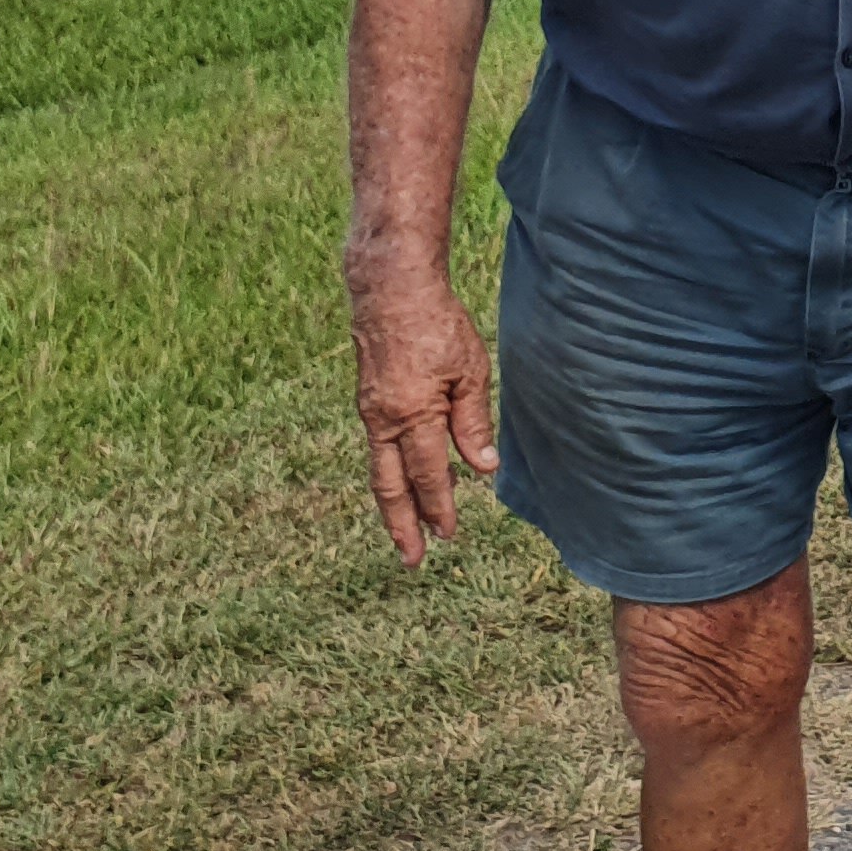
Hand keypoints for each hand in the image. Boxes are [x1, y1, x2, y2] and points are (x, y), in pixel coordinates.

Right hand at [350, 274, 499, 567]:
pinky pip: (377, 449)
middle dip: (402, 525)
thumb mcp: (469, 371)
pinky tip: (400, 484)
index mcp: (413, 415)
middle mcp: (384, 421)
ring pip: (380, 470)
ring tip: (403, 533)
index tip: (448, 535)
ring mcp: (370, 412)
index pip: (429, 474)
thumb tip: (483, 470)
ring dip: (393, 504)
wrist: (390, 291)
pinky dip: (388, 474)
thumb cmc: (437, 325)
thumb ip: (473, 423)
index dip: (439, 507)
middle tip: (412, 559)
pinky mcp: (368, 402)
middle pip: (391, 486)